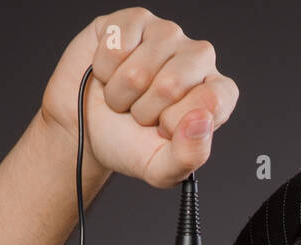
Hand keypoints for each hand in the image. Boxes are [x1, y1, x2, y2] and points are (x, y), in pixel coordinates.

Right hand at [42, 7, 238, 188]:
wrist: (84, 127)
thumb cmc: (128, 143)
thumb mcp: (160, 168)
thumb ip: (189, 156)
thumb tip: (201, 121)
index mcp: (215, 94)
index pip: (213, 101)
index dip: (177, 122)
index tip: (164, 129)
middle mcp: (199, 58)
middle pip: (171, 86)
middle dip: (143, 111)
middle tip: (139, 114)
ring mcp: (167, 35)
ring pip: (139, 70)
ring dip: (121, 94)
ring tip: (124, 96)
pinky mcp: (135, 20)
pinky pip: (116, 47)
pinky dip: (104, 70)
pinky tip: (109, 73)